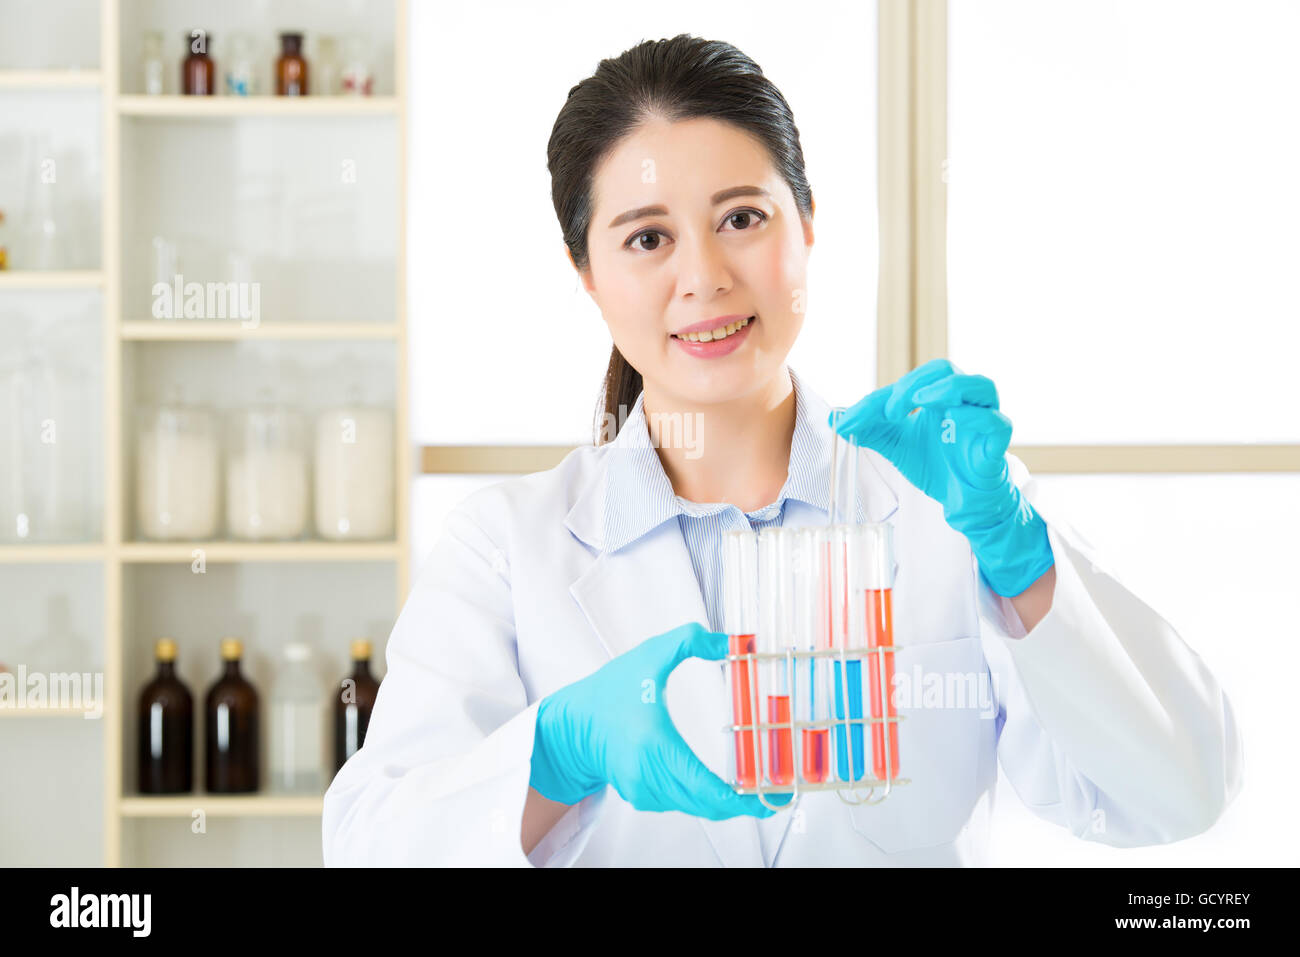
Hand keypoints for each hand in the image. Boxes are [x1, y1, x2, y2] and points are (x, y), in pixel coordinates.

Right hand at [529, 622, 783, 817]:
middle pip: (708, 804)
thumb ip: (690, 641)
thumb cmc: (607, 692)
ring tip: (755, 788)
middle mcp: (648, 776)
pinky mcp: (641, 797)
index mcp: (654, 744)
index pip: (705, 786)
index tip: (769, 799)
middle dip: (744, 802)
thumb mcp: (648, 655)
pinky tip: (722, 787)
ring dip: (725, 801)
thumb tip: (734, 642)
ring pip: (696, 806)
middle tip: (775, 792)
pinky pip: (682, 803)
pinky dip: (703, 797)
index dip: (742, 800)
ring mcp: (643, 791)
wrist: (571, 725)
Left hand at [830, 358, 1053, 596]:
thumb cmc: (937, 466)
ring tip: (921, 402)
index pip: (910, 383)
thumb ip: (871, 431)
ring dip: (948, 389)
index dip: (878, 399)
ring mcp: (983, 419)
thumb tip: (836, 418)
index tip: (850, 421)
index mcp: (938, 397)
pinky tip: (953, 423)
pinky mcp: (997, 444)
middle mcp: (963, 401)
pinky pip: (997, 423)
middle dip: (913, 384)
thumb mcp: (896, 446)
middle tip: (889, 411)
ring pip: (980, 386)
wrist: (963, 502)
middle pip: (945, 370)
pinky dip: (977, 419)